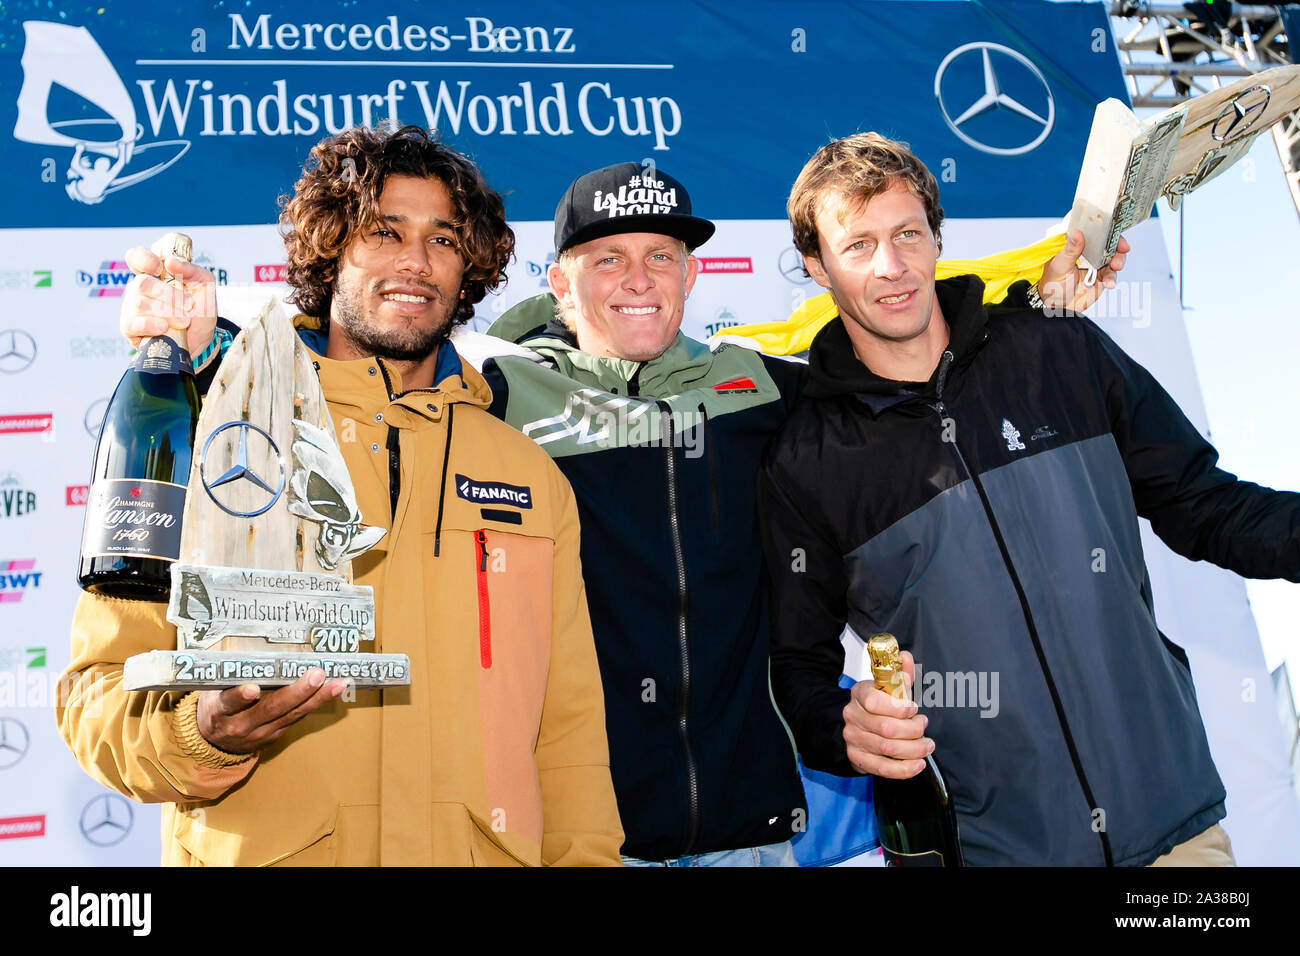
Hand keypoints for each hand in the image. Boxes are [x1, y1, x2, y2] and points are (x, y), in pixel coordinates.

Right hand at [119, 245, 217, 357]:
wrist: (202, 340)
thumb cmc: (200, 310)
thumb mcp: (205, 286)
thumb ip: (193, 270)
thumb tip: (171, 262)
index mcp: (154, 274)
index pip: (136, 258)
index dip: (143, 259)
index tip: (159, 268)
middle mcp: (139, 289)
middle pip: (142, 283)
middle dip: (169, 295)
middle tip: (188, 305)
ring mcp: (132, 308)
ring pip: (140, 304)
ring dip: (167, 313)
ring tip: (184, 321)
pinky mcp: (130, 329)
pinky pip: (132, 324)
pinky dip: (151, 325)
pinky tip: (164, 327)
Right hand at [197, 667, 346, 754]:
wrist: (215, 744)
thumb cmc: (216, 706)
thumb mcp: (211, 691)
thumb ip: (227, 673)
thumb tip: (241, 635)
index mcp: (220, 711)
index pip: (228, 704)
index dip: (239, 697)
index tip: (251, 689)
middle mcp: (241, 725)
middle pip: (270, 709)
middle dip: (295, 693)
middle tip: (316, 676)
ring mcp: (262, 733)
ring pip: (292, 715)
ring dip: (317, 698)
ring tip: (337, 684)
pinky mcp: (277, 734)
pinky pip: (298, 717)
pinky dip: (317, 702)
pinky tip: (334, 689)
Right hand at [842, 650, 932, 778]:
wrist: (859, 726)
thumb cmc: (880, 704)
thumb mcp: (890, 686)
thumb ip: (900, 671)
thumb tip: (905, 657)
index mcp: (859, 694)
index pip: (874, 701)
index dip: (899, 707)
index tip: (914, 708)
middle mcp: (852, 717)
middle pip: (886, 728)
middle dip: (913, 730)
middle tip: (924, 726)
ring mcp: (853, 740)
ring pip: (887, 749)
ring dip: (914, 749)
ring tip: (927, 745)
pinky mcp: (858, 759)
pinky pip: (883, 769)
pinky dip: (904, 770)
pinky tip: (918, 764)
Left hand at [1036, 230, 1129, 314]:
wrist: (1057, 306)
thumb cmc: (1052, 284)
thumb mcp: (1060, 265)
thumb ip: (1070, 250)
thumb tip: (1077, 232)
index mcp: (1076, 245)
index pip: (1092, 232)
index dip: (1105, 228)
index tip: (1113, 230)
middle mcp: (1088, 252)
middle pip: (1108, 242)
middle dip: (1118, 244)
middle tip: (1123, 249)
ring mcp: (1096, 264)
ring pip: (1114, 257)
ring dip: (1118, 260)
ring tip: (1116, 266)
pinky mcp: (1102, 277)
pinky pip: (1112, 275)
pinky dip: (1113, 278)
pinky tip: (1109, 283)